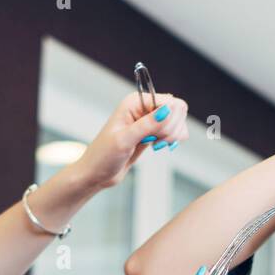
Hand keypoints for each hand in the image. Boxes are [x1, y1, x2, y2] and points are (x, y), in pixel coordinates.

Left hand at [74, 91, 190, 190]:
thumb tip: (167, 110)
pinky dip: (172, 140)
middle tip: (157, 142)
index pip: (168, 102)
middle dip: (172, 128)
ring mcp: (149, 120)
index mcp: (135, 102)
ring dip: (172, 135)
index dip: (170, 119)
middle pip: (176, 110)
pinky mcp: (152, 133)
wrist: (97, 173)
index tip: (158, 135)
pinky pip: (173, 130)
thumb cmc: (103, 156)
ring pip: (177, 121)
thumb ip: (147, 125)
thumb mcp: (124, 140)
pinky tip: (160, 147)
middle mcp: (143, 107)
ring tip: (156, 145)